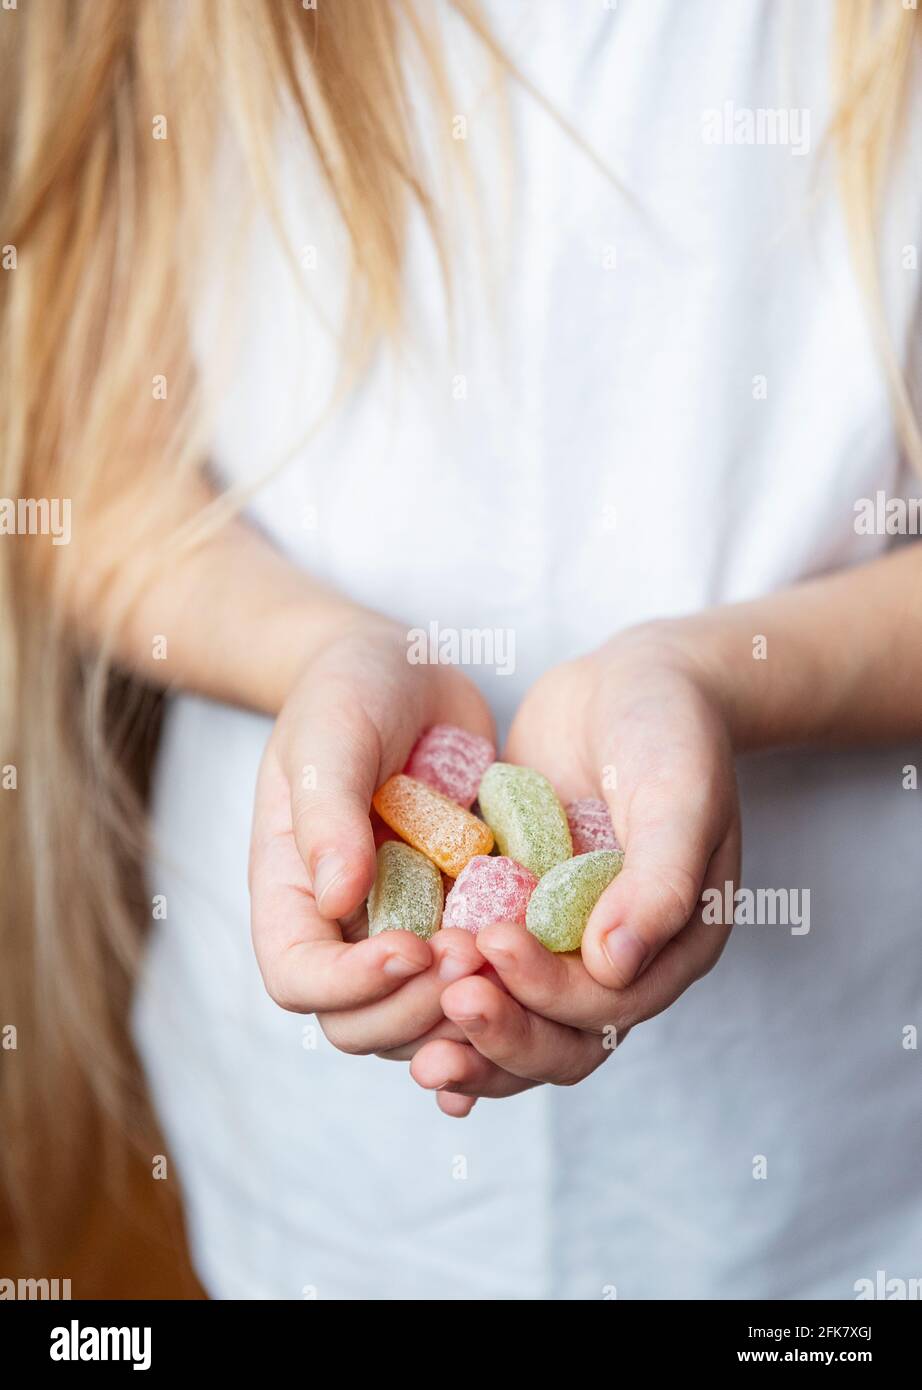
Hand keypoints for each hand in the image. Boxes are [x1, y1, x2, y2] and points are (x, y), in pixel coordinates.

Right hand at [248, 616, 493, 1080]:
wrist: (407, 671)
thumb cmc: (348, 692)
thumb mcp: (330, 737)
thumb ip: (329, 815)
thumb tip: (337, 900)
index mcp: (293, 892)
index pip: (298, 978)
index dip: (350, 985)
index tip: (412, 947)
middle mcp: (344, 927)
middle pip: (361, 1022)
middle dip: (416, 1008)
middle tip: (475, 957)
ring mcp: (404, 928)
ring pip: (424, 1019)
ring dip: (465, 1010)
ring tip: (509, 958)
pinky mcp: (461, 917)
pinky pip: (478, 982)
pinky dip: (505, 993)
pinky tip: (541, 975)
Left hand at [411, 624, 740, 1104]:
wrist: (635, 678)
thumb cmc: (672, 730)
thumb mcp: (679, 797)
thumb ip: (660, 883)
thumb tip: (614, 966)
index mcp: (674, 945)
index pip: (607, 1007)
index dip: (548, 992)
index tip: (490, 945)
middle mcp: (621, 956)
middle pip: (559, 1035)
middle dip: (502, 1027)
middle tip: (445, 995)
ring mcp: (565, 936)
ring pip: (517, 1013)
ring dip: (468, 1025)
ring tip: (412, 1008)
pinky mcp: (520, 908)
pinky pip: (483, 964)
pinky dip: (448, 985)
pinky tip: (396, 993)